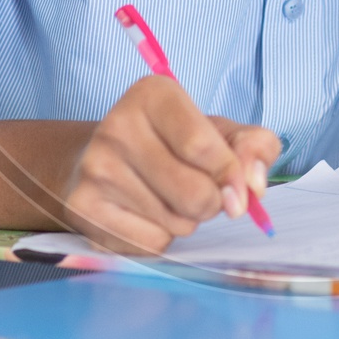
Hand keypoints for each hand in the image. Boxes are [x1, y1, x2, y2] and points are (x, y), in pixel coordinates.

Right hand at [63, 76, 280, 255]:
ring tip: (169, 197)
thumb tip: (254, 184)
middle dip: (212, 202)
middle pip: (194, 192)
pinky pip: (150, 243)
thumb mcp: (218, 131)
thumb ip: (253, 146)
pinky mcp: (83, 207)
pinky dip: (161, 237)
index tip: (241, 191)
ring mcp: (95, 168)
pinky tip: (146, 214)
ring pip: (175, 222)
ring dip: (186, 220)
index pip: (202, 145)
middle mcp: (117, 126)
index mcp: (153, 94)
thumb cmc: (172, 143)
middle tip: (202, 191)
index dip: (231, 175)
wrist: (100, 160)